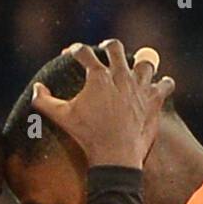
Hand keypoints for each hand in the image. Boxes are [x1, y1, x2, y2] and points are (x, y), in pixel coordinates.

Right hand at [31, 40, 174, 168]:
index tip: (71, 53)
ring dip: (140, 63)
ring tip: (136, 69)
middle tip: (105, 52)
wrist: (115, 155)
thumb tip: (36, 88)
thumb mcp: (61, 118)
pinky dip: (163, 83)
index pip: (84, 52)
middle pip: (115, 48)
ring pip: (145, 62)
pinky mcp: (155, 99)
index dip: (74, 50)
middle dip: (108, 47)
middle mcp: (120, 75)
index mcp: (97, 76)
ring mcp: (140, 86)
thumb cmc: (87, 135)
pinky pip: (166, 83)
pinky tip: (159, 86)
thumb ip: (44, 101)